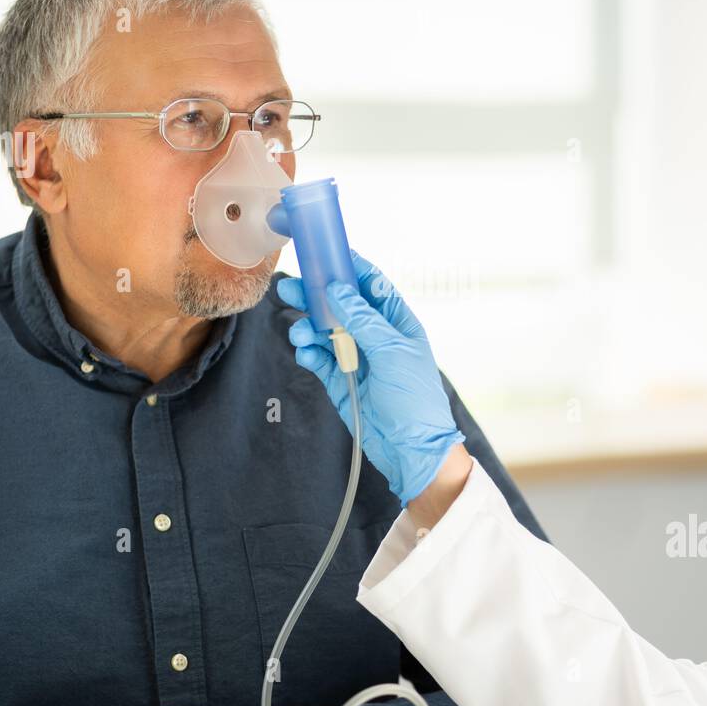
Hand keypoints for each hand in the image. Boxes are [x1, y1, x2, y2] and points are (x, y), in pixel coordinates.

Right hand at [277, 250, 465, 506]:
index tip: (327, 253)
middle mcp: (376, 337)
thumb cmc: (415, 401)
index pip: (372, 286)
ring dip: (309, 329)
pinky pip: (320, 360)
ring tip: (299, 335)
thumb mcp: (392, 353)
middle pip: (341, 306)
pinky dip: (310, 355)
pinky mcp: (342, 381)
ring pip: (325, 333)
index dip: (351, 268)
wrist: (412, 452)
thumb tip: (337, 290)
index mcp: (397, 324)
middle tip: (291, 288)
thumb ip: (363, 320)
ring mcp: (358, 359)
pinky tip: (305, 355)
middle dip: (316, 297)